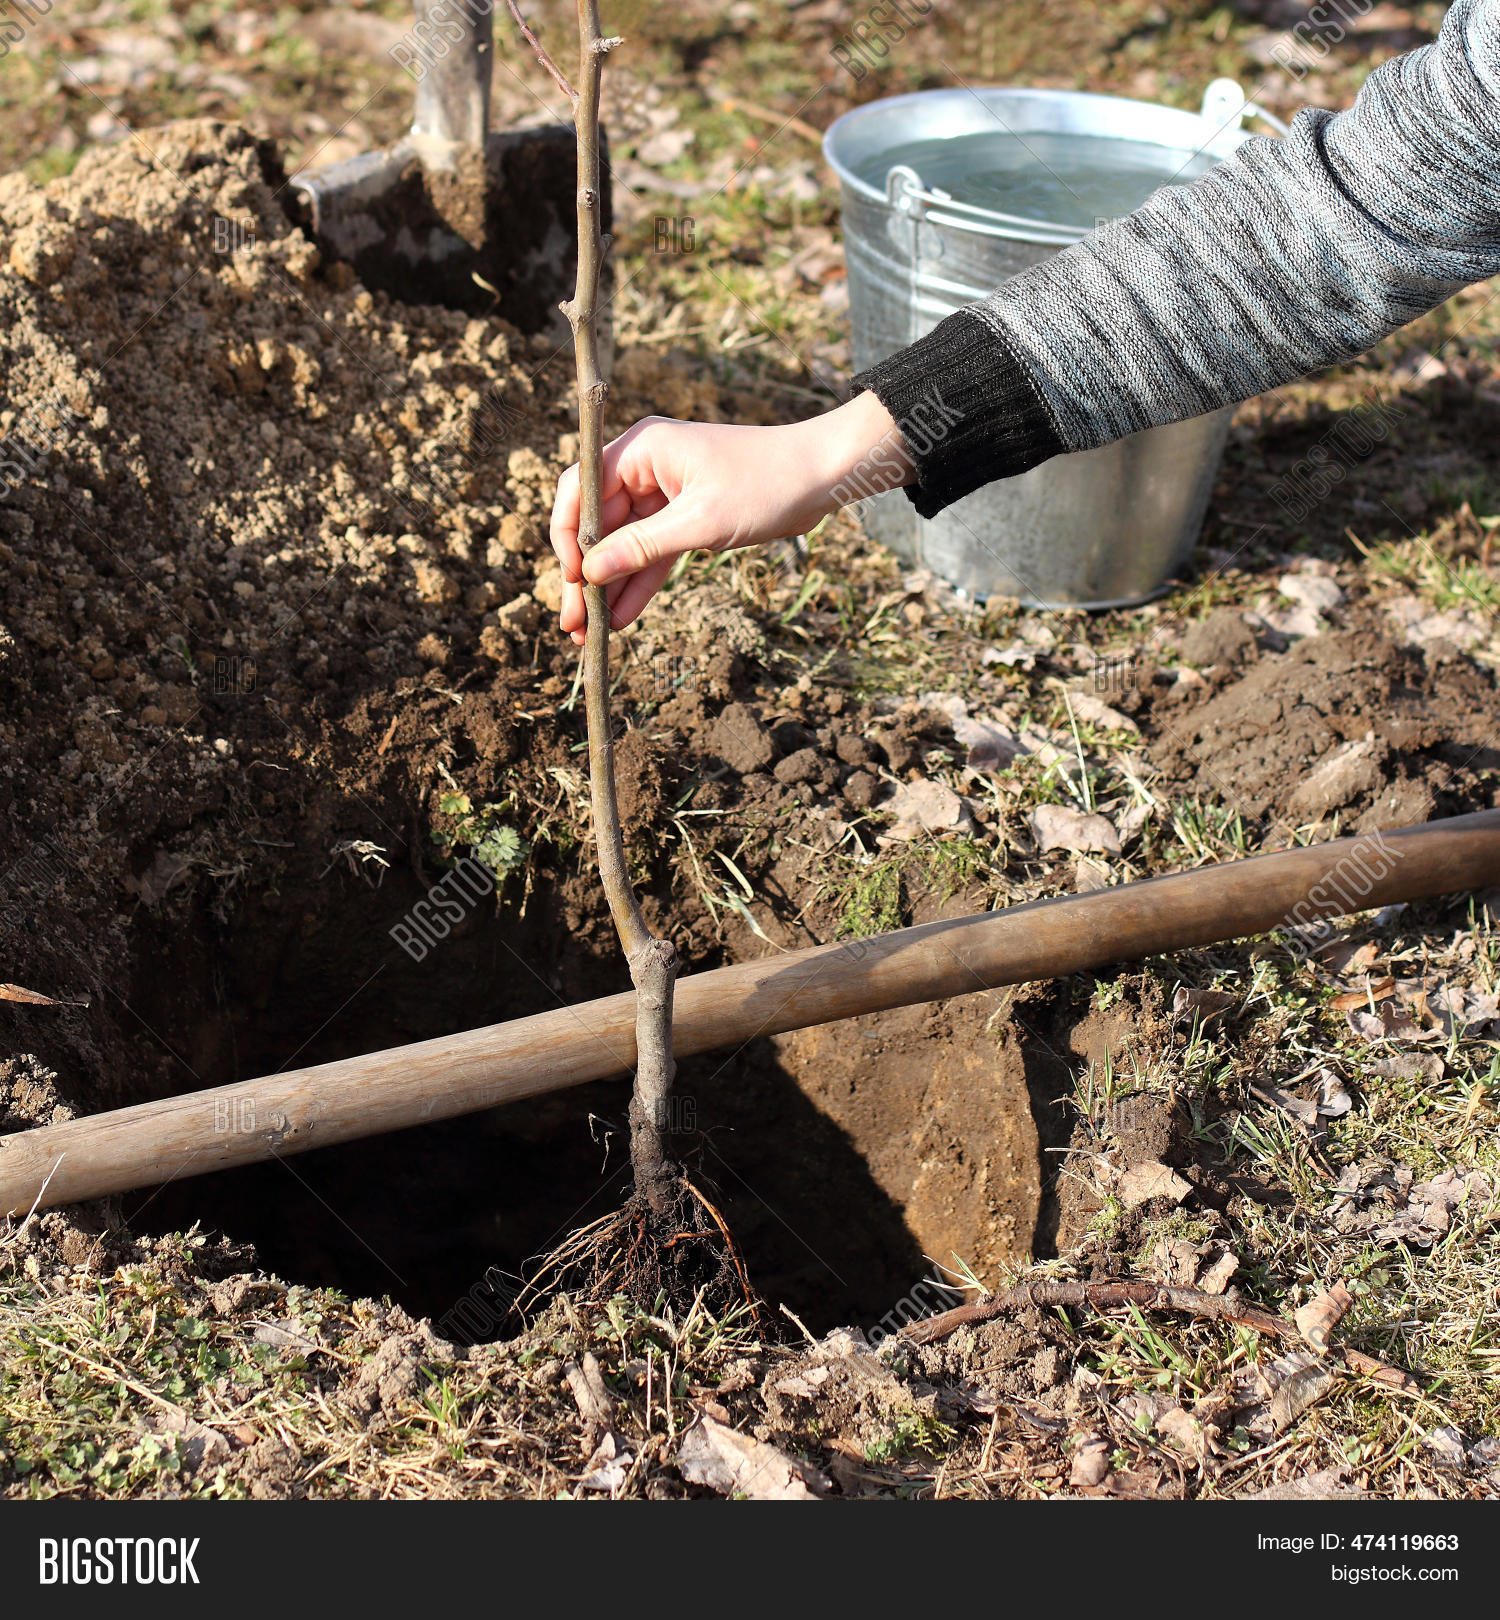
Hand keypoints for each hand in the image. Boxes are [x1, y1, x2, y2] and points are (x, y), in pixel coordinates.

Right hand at [548, 391, 904, 642]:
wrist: (823, 475)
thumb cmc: (766, 484)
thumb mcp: (700, 522)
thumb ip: (641, 547)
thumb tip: (590, 573)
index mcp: (640, 449)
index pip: (579, 490)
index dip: (567, 538)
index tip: (571, 580)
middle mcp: (644, 466)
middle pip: (596, 523)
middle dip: (585, 574)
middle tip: (571, 622)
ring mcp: (664, 492)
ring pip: (623, 544)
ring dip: (609, 586)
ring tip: (590, 631)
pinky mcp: (685, 515)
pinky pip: (652, 552)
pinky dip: (639, 582)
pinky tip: (621, 618)